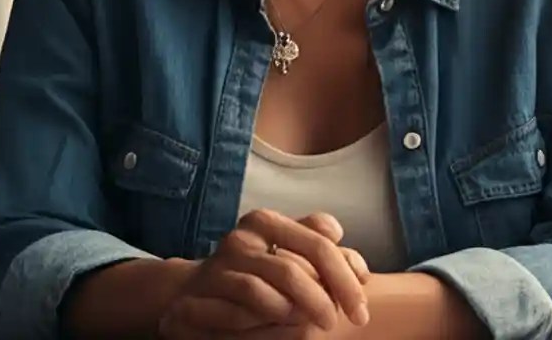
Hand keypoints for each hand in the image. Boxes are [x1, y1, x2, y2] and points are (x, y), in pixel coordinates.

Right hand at [158, 210, 370, 338]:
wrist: (191, 295)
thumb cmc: (253, 277)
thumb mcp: (288, 258)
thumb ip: (323, 257)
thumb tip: (360, 270)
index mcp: (266, 223)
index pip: (318, 242)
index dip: (345, 275)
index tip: (360, 305)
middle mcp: (241, 239)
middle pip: (295, 269)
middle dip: (325, 301)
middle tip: (342, 322)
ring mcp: (218, 268)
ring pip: (266, 293)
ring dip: (297, 313)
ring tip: (313, 327)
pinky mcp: (199, 298)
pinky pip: (241, 315)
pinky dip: (267, 326)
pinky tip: (283, 329)